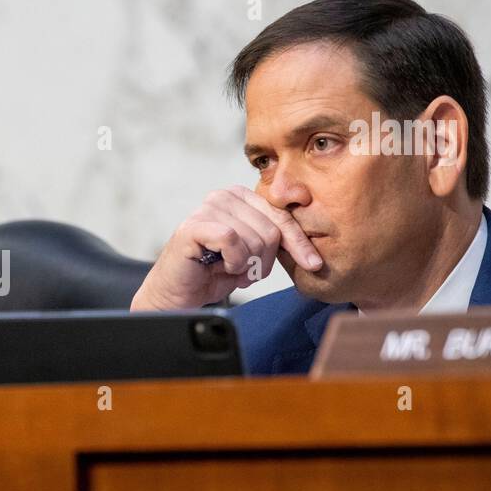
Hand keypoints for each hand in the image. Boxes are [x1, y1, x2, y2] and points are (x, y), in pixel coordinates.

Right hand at [132, 185, 323, 309]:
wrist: (176, 294)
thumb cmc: (213, 273)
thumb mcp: (253, 255)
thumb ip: (275, 240)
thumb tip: (313, 247)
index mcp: (240, 197)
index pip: (282, 216)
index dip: (299, 242)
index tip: (314, 264)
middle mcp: (224, 196)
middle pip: (272, 230)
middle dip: (264, 261)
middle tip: (245, 272)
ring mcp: (207, 209)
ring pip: (254, 239)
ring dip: (247, 265)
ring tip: (229, 269)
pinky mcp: (194, 226)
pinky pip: (232, 241)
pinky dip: (233, 262)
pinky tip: (220, 266)